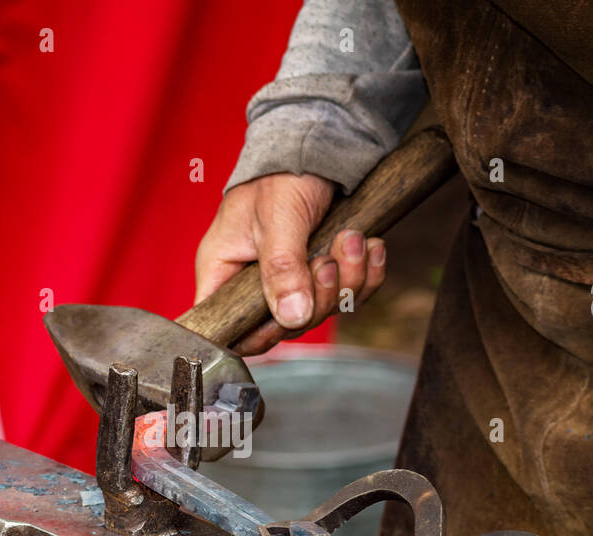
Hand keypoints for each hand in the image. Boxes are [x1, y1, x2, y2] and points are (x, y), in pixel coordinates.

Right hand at [194, 172, 386, 355]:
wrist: (320, 142)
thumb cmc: (281, 173)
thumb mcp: (277, 217)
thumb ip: (281, 269)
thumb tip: (291, 317)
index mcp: (223, 272)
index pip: (229, 328)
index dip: (258, 335)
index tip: (288, 318)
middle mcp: (254, 282)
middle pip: (286, 325)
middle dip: (319, 295)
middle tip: (328, 258)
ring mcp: (291, 280)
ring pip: (322, 310)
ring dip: (348, 278)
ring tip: (352, 239)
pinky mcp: (322, 272)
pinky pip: (349, 293)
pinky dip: (365, 272)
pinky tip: (369, 245)